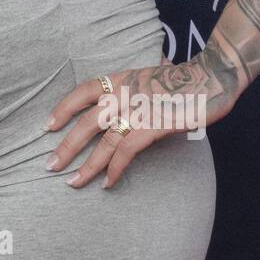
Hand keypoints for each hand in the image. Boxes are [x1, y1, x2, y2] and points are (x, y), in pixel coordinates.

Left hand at [43, 55, 235, 189]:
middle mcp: (122, 93)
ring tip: (72, 182)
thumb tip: (122, 98)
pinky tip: (108, 183)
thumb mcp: (149, 76)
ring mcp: (136, 110)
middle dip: (65, 146)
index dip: (63, 109)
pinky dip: (115, 169)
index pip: (82, 92)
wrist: (211, 75)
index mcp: (119, 79)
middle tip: (49, 165)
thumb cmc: (183, 79)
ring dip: (86, 165)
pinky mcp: (152, 126)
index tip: (48, 126)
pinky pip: (126, 151)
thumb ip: (132, 87)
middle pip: (85, 122)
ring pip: (102, 141)